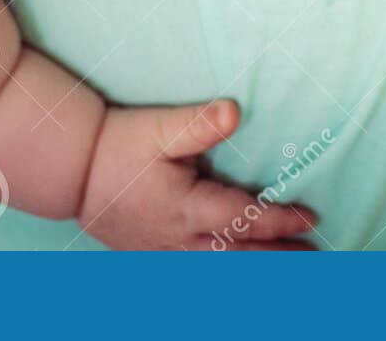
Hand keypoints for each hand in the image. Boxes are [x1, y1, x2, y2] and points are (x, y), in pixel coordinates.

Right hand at [77, 101, 318, 250]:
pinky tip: (237, 271)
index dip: (281, 220)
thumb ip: (199, 124)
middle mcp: (179, 239)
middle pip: (239, 255)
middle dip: (278, 256)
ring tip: (286, 266)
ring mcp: (164, 252)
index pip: (244, 218)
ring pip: (219, 268)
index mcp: (186, 209)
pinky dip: (224, 272)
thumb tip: (235, 113)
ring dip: (255, 267)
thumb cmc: (118, 146)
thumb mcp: (160, 129)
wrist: (72, 172)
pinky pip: (196, 270)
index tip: (311, 218)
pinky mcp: (153, 254)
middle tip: (313, 257)